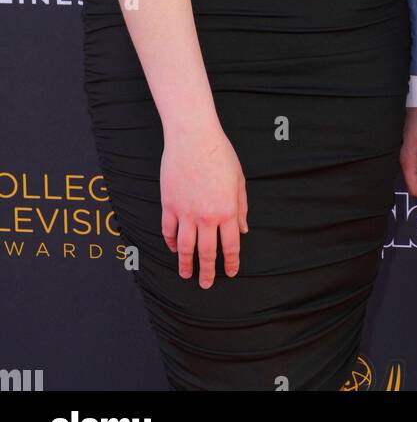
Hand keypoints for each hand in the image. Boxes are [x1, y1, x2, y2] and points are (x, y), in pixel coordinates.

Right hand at [160, 126, 248, 287]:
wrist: (193, 137)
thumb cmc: (220, 154)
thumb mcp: (238, 180)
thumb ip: (241, 207)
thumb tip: (243, 230)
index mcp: (227, 211)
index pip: (230, 245)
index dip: (230, 262)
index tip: (231, 273)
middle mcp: (206, 216)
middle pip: (206, 252)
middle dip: (207, 271)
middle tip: (206, 284)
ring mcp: (185, 212)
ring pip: (185, 247)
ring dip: (185, 264)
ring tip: (185, 274)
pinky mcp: (169, 205)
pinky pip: (168, 230)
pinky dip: (171, 242)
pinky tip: (174, 248)